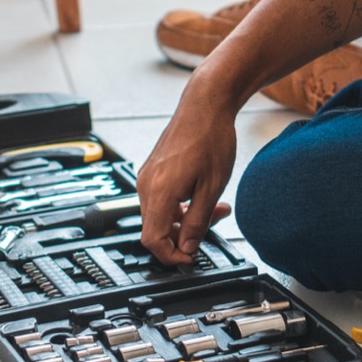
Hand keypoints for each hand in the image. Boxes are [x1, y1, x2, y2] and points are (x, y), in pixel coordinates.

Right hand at [138, 77, 237, 264]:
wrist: (204, 105)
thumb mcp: (212, 188)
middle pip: (156, 229)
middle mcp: (146, 185)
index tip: (191, 257)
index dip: (171, 255)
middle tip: (213, 223)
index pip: (153, 240)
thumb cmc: (210, 138)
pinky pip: (161, 199)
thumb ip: (198, 222)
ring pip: (160, 215)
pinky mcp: (152, 171)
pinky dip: (180, 205)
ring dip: (185, 219)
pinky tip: (200, 195)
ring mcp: (147, 177)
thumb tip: (188, 247)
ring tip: (215, 208)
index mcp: (159, 192)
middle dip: (184, 235)